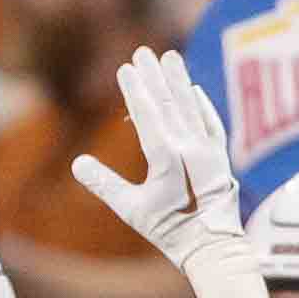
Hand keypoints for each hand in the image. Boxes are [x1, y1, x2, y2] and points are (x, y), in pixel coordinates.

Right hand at [71, 46, 245, 270]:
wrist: (213, 246)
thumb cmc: (169, 230)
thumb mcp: (131, 210)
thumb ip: (105, 184)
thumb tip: (77, 163)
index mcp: (167, 158)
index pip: (148, 115)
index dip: (135, 91)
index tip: (126, 68)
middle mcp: (190, 147)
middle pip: (169, 103)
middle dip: (155, 76)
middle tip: (143, 51)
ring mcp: (209, 149)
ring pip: (191, 107)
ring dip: (178, 81)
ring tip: (170, 57)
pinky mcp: (221, 156)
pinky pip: (212, 122)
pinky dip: (203, 104)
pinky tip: (195, 90)